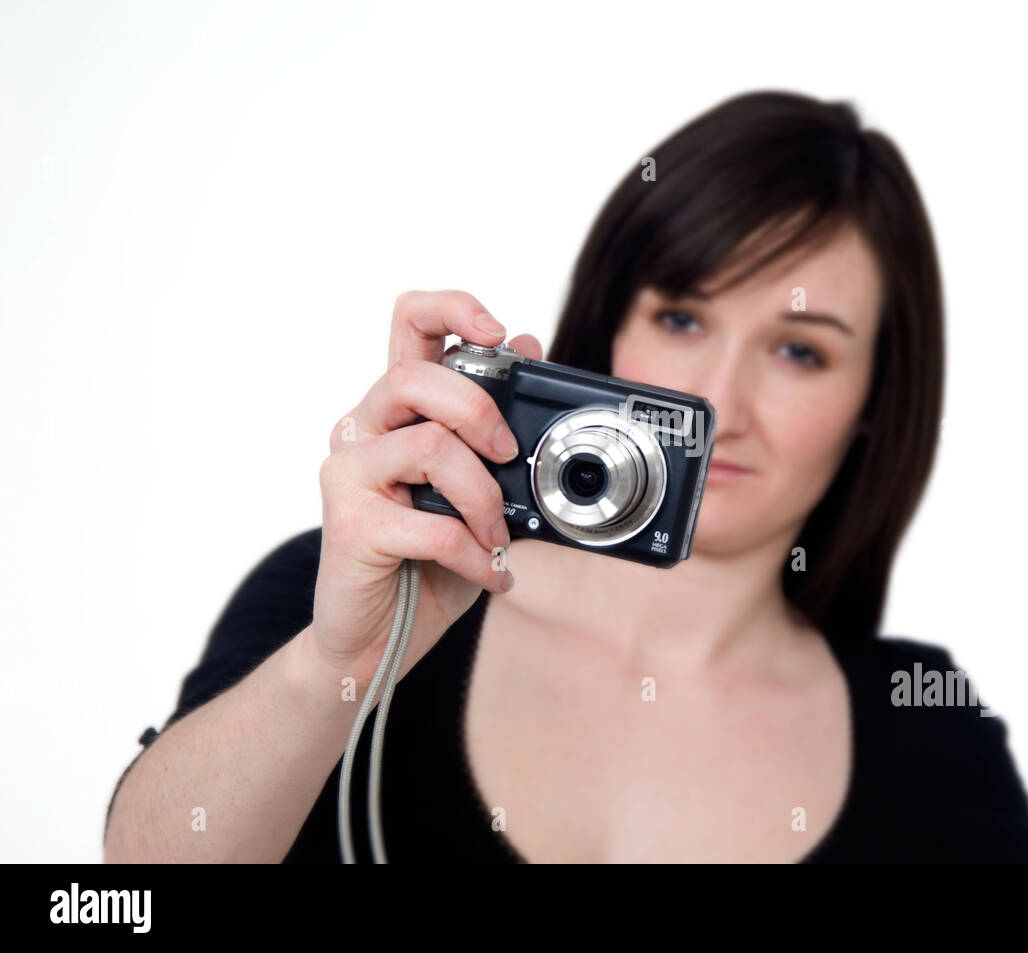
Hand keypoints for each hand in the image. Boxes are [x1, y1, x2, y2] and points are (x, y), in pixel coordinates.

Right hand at [309, 290, 542, 686]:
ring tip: (498, 536)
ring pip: (427, 447)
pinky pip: (429, 524)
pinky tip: (486, 573)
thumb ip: (500, 429)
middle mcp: (365, 430)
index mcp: (400, 411)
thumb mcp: (484, 491)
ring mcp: (350, 475)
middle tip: (507, 456)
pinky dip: (473, 552)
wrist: (379, 642)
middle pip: (411, 376)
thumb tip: (531, 348)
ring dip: (483, 497)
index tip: (497, 332)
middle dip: (477, 410)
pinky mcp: (348, 525)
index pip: (409, 323)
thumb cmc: (430, 562)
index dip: (451, 308)